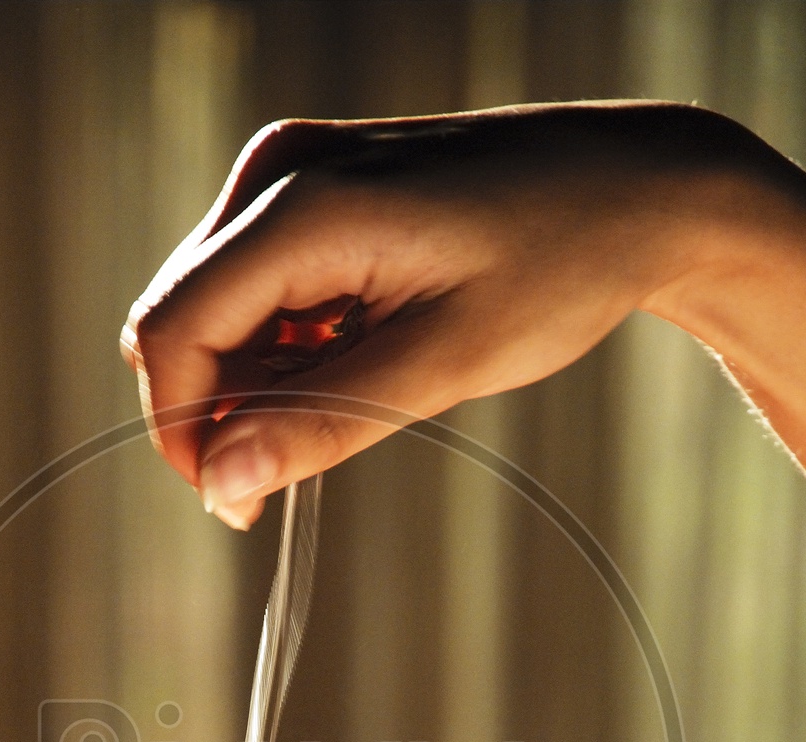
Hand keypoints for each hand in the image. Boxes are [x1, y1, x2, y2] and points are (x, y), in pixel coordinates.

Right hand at [124, 102, 805, 527]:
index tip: (235, 503)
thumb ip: (323, 424)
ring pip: (213, 311)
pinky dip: (282, 347)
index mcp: (303, 206)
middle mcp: (277, 173)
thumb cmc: (557, 265)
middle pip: (180, 319)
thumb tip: (222, 484)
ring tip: (357, 398)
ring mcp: (291, 173)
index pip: (173, 330)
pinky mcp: (311, 189)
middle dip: (216, 411)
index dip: (183, 431)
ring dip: (255, 381)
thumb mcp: (441, 365)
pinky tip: (354, 358)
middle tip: (292, 473)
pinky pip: (254, 288)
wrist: (631, 187)